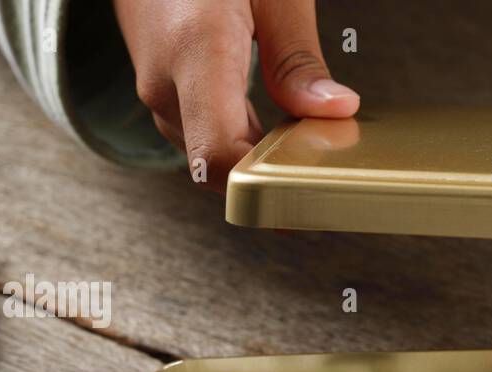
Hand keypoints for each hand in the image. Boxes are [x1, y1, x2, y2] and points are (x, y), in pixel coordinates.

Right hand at [114, 0, 358, 190]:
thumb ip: (297, 56)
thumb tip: (334, 111)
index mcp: (194, 51)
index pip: (216, 156)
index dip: (256, 191)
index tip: (301, 201)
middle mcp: (165, 81)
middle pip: (218, 166)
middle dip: (269, 180)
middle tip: (323, 175)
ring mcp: (157, 89)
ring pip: (210, 155)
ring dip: (257, 159)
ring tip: (306, 148)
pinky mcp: (162, 90)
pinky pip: (203, 134)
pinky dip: (242, 141)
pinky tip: (278, 130)